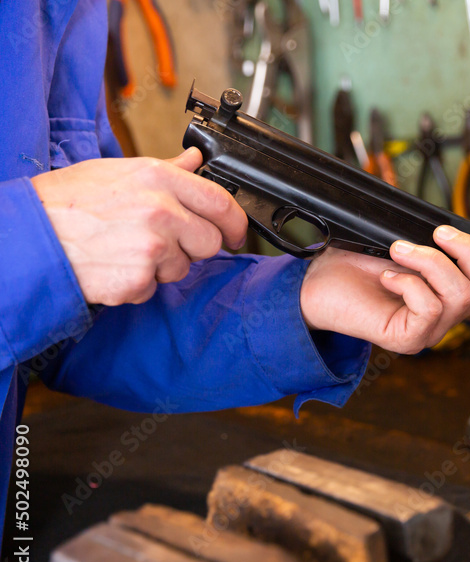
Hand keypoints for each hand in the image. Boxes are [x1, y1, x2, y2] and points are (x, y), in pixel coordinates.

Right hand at [33, 147, 246, 305]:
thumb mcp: (119, 173)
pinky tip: (113, 265)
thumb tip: (196, 160)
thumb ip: (166, 171)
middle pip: (209, 243)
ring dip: (160, 266)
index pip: (221, 203)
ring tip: (124, 248)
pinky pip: (153, 288)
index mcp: (159, 179)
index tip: (235, 235)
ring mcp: (151, 247)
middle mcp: (161, 211)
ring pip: (182, 268)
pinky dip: (136, 284)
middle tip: (159, 241)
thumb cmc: (69, 202)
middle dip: (192, 248)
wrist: (30, 233)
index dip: (235, 224)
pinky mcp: (138, 279)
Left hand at [300, 226, 469, 353]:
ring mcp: (429, 330)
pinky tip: (388, 275)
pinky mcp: (407, 339)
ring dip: (430, 260)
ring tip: (400, 250)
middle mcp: (448, 316)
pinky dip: (409, 281)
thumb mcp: (409, 243)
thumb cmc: (357, 263)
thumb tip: (459, 227)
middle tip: (437, 234)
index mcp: (455, 294)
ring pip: (461, 294)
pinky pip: (430, 307)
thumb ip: (439, 242)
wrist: (316, 284)